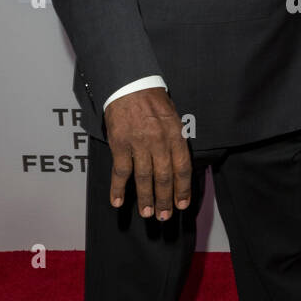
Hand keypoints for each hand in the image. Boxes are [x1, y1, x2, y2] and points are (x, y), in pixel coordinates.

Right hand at [104, 87, 191, 220]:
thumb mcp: (174, 117)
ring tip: (147, 213)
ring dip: (146, 199)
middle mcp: (159, 141)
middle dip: (165, 200)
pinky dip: (118, 189)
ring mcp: (139, 143)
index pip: (183, 168)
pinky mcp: (120, 144)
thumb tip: (180, 166)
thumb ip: (176, 141)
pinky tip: (117, 202)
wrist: (130, 84)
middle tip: (164, 216)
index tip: (182, 205)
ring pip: (144, 178)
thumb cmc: (153, 101)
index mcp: (176, 135)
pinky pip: (120, 171)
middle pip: (164, 177)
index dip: (183, 189)